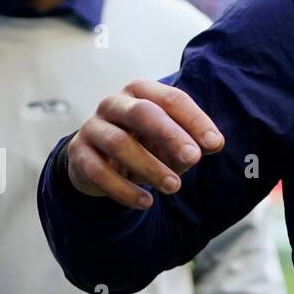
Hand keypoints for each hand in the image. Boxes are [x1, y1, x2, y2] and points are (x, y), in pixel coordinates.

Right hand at [65, 79, 223, 208]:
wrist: (97, 159)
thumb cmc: (143, 142)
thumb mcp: (169, 141)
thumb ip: (191, 141)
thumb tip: (213, 144)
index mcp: (142, 91)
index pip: (172, 99)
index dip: (195, 120)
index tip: (215, 144)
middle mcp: (115, 103)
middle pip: (143, 113)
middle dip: (171, 135)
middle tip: (193, 158)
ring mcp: (93, 126)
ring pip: (119, 143)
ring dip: (149, 167)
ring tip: (174, 187)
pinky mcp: (79, 153)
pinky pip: (98, 171)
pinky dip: (123, 189)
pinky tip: (146, 202)